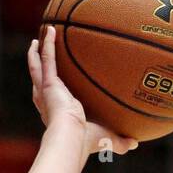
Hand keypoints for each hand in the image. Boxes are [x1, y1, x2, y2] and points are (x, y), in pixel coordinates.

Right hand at [28, 28, 137, 156]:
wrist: (72, 136)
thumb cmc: (86, 141)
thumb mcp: (106, 140)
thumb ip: (120, 141)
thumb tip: (135, 143)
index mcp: (57, 114)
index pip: (51, 100)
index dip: (51, 90)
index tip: (53, 81)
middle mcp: (48, 102)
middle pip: (39, 80)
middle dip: (38, 67)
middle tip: (39, 54)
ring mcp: (47, 91)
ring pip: (38, 67)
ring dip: (36, 52)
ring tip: (39, 38)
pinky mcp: (49, 83)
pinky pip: (48, 59)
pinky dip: (49, 44)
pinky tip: (51, 30)